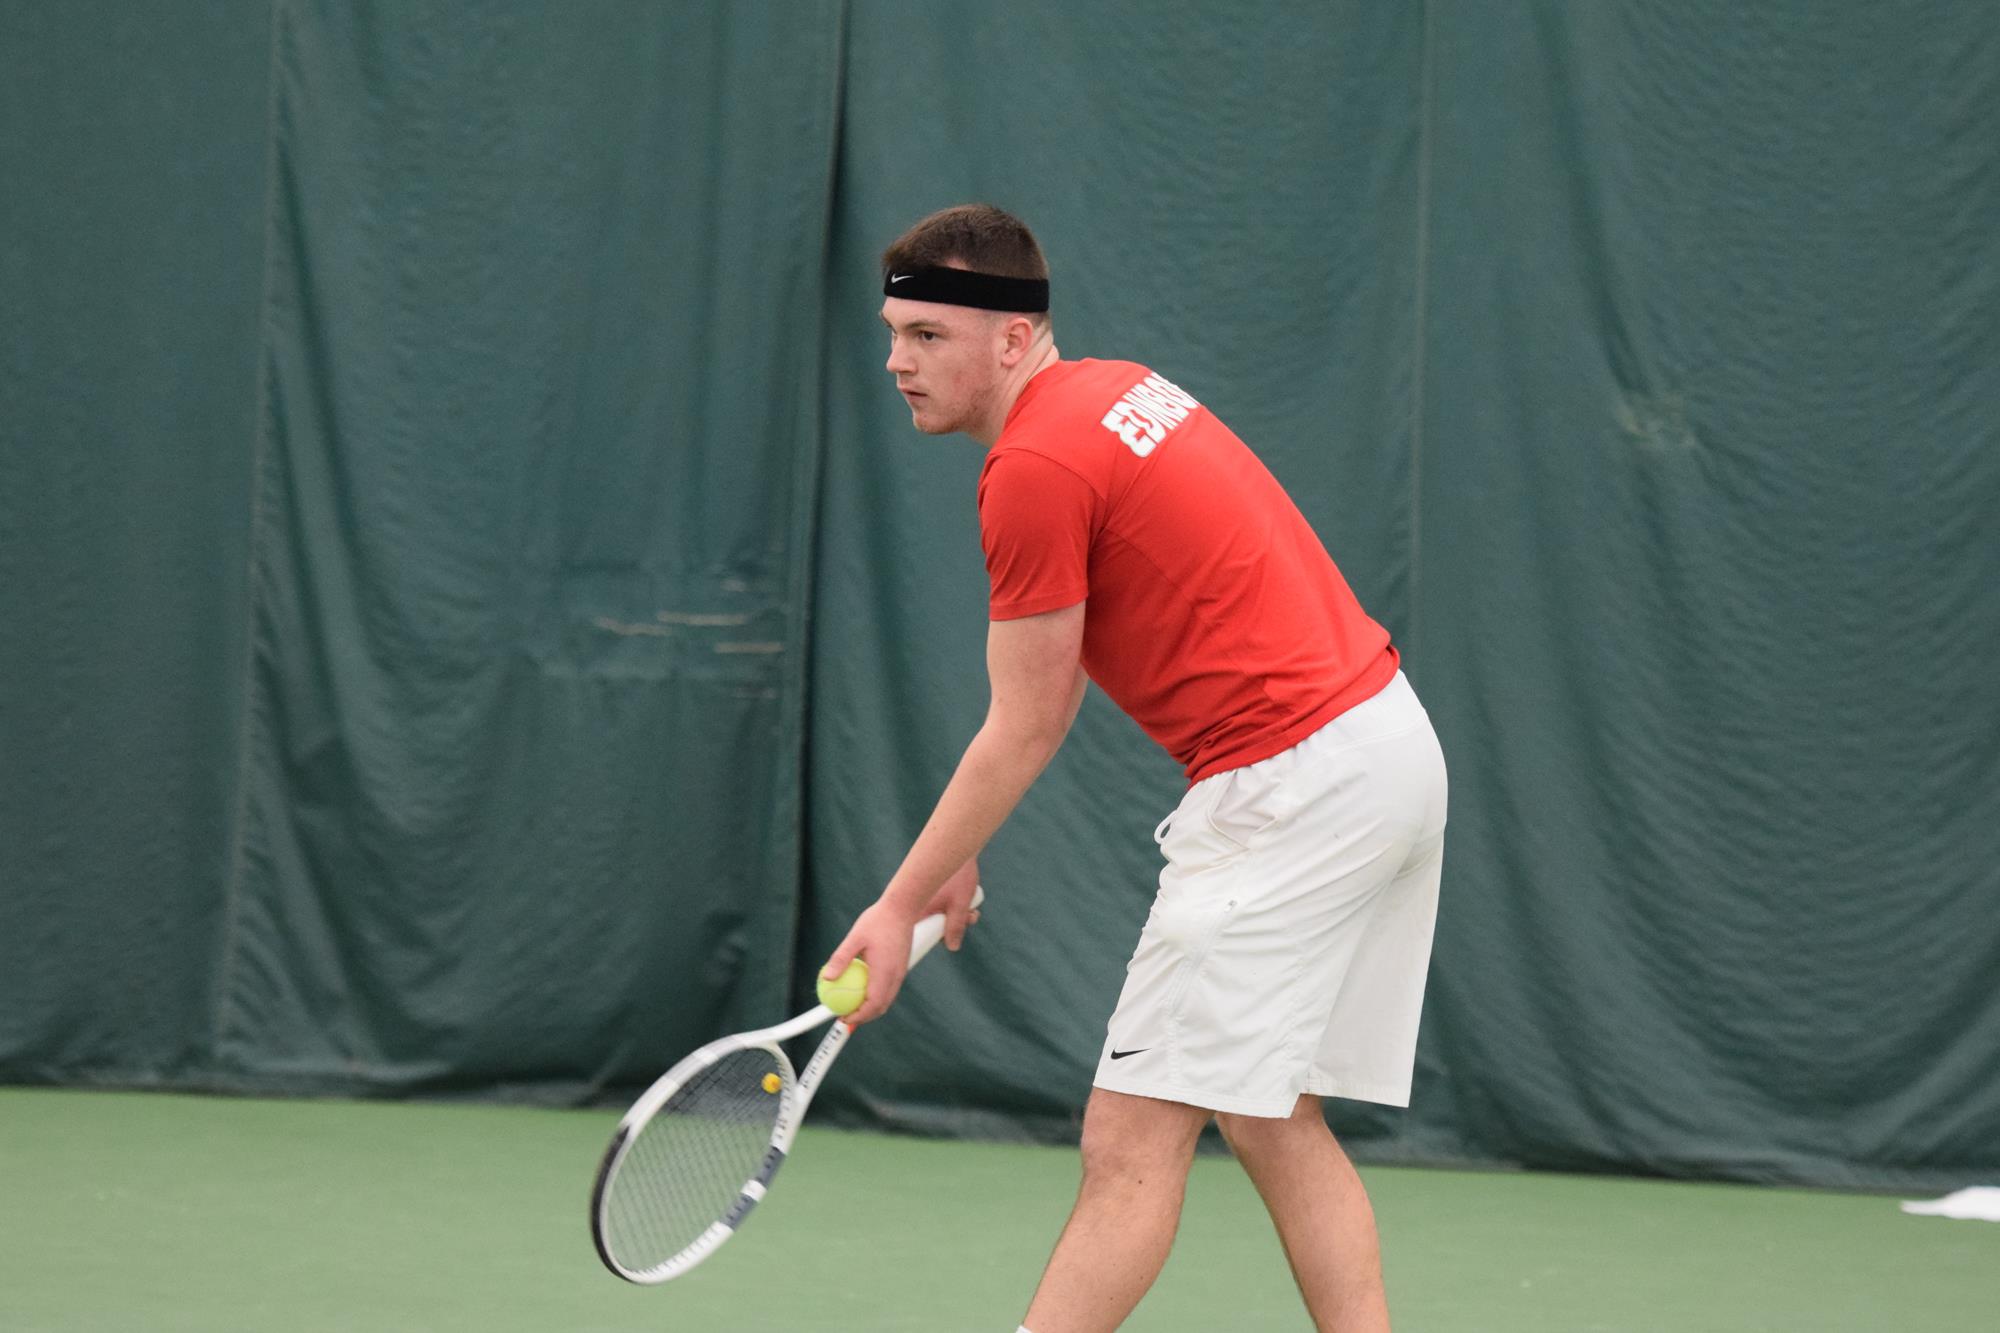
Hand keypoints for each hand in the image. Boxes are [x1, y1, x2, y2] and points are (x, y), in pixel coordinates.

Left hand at [820, 900, 919, 1026]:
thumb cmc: (878, 920)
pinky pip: (889, 989)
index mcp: (885, 972)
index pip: (872, 1005)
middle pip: (881, 1007)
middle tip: (845, 1015)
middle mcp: (895, 976)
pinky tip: (862, 988)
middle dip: (864, 1017)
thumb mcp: (855, 938)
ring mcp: (900, 973)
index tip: (842, 1018)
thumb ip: (841, 959)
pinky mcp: (901, 968)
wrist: (903, 908)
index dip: (858, 1017)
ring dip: (871, 1008)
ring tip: (852, 1005)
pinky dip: (877, 996)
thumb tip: (826, 978)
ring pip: (886, 1000)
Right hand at [924, 857, 982, 952]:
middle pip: (934, 925)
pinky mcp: (936, 889)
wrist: (960, 849)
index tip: (946, 941)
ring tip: (973, 913)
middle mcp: (919, 902)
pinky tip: (971, 908)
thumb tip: (952, 948)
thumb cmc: (958, 877)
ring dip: (959, 918)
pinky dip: (956, 909)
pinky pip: (944, 906)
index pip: (920, 932)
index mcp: (917, 907)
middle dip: (953, 926)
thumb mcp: (959, 906)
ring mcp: (928, 895)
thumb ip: (956, 927)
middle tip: (969, 921)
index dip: (932, 939)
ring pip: (942, 916)